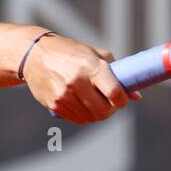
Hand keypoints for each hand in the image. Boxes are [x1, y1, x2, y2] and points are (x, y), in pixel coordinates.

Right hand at [22, 33, 139, 123]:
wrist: (34, 54)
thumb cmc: (70, 52)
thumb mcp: (94, 54)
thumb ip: (116, 73)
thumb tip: (136, 96)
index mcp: (90, 66)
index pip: (114, 92)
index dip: (122, 100)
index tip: (121, 99)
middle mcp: (76, 81)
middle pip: (103, 111)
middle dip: (110, 110)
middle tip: (108, 103)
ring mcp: (63, 95)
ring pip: (90, 118)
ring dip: (96, 113)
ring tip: (92, 100)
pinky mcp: (54, 104)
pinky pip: (77, 119)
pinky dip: (83, 114)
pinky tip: (79, 102)